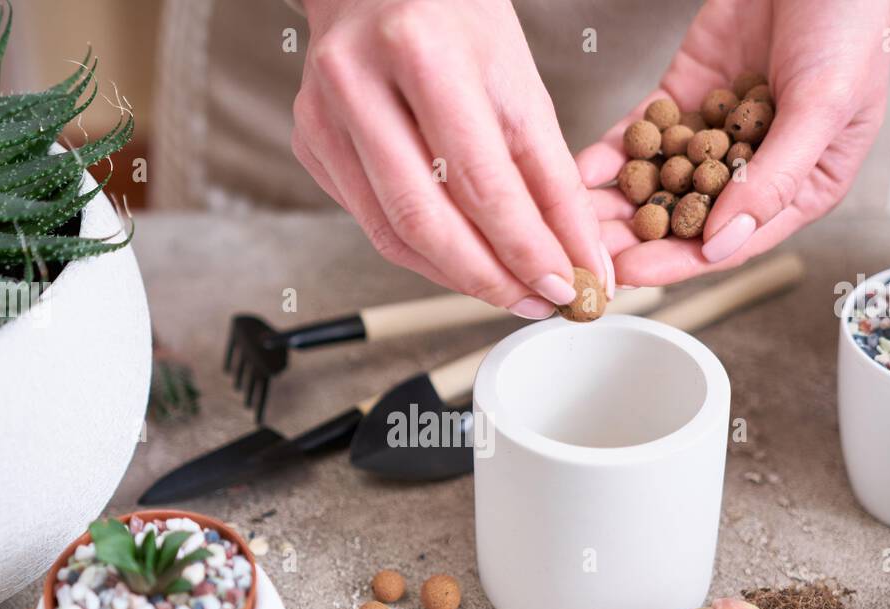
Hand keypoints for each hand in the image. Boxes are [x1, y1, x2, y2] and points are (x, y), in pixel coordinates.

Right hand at [294, 0, 610, 317]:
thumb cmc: (453, 16)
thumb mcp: (517, 78)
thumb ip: (548, 173)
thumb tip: (578, 257)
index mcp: (422, 51)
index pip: (484, 182)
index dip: (529, 248)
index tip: (568, 283)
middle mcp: (360, 82)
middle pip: (428, 220)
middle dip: (492, 277)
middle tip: (537, 300)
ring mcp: (324, 116)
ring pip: (395, 234)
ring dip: (459, 277)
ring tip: (508, 290)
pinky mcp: (310, 142)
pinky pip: (373, 223)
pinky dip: (424, 254)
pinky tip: (462, 261)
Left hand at [578, 0, 889, 286]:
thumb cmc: (852, 26)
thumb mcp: (824, 105)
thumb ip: (775, 177)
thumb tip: (724, 244)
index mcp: (802, 188)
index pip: (733, 239)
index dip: (680, 260)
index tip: (631, 274)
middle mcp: (755, 168)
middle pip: (688, 218)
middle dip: (636, 237)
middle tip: (586, 255)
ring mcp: (717, 132)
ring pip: (660, 180)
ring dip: (616, 203)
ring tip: (571, 222)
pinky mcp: (687, 95)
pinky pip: (644, 133)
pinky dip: (614, 152)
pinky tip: (580, 171)